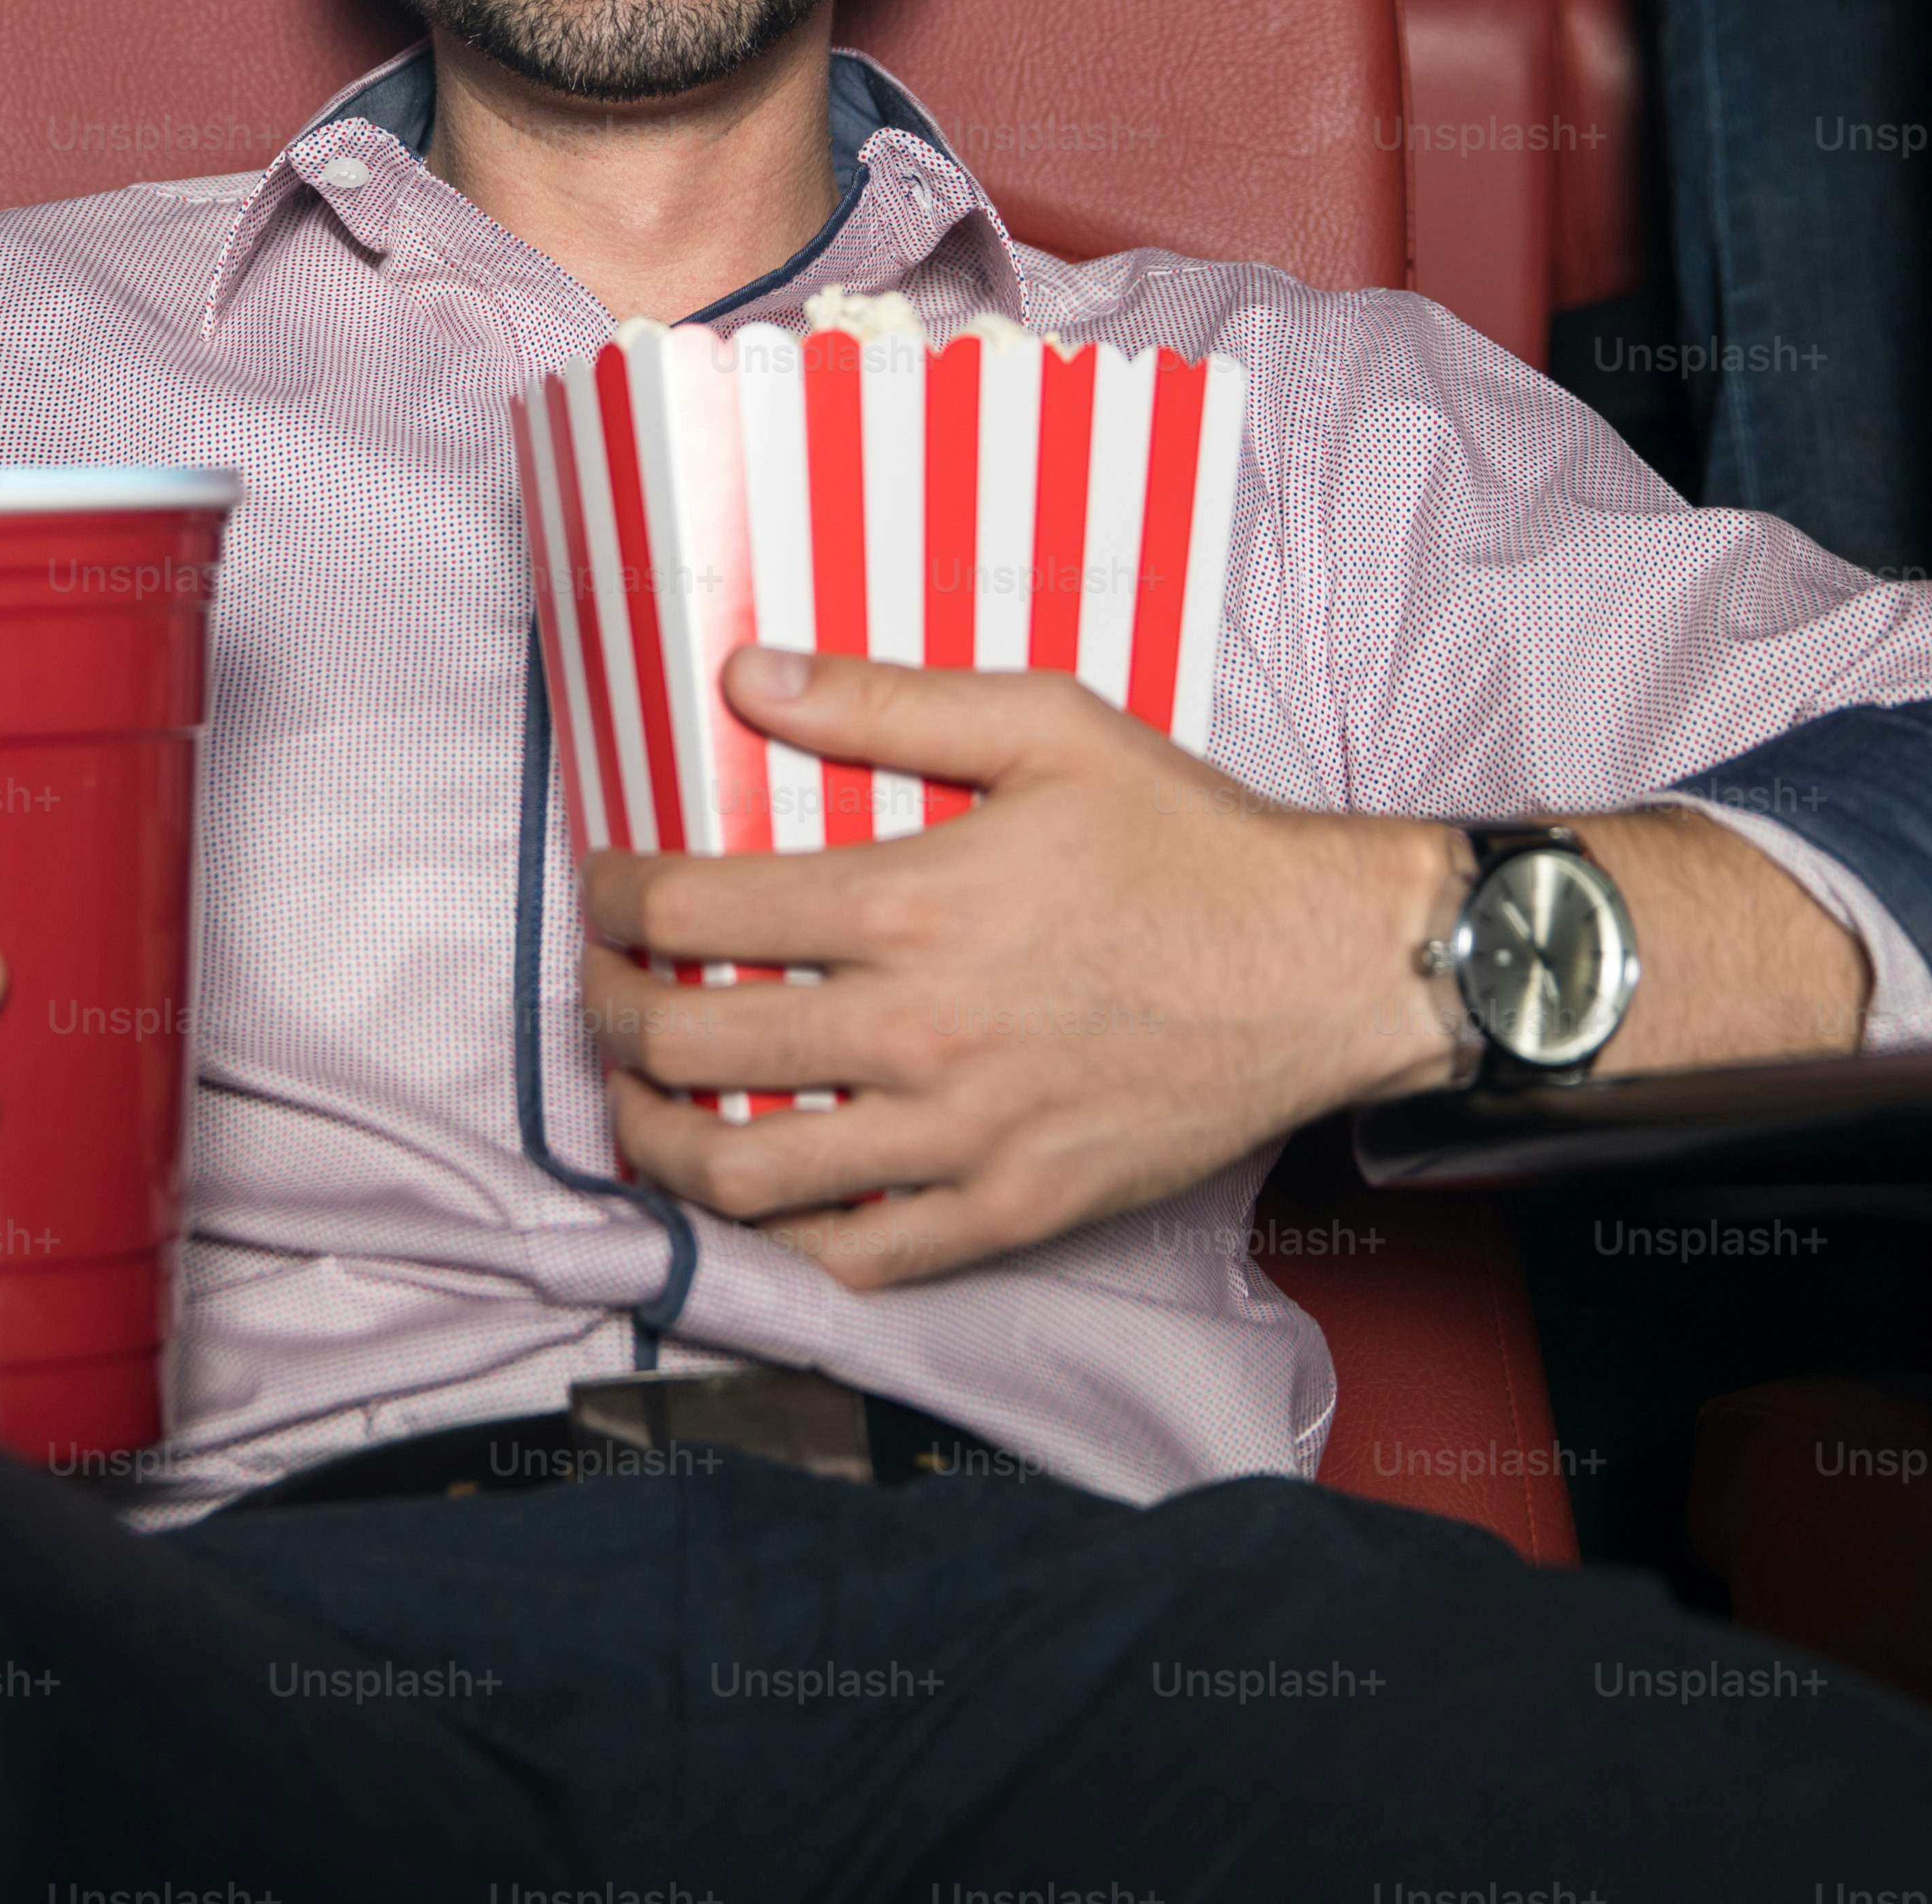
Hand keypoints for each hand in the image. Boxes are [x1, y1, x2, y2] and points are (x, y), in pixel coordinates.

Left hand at [578, 649, 1466, 1291]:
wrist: (1326, 967)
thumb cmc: (1191, 841)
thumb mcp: (1049, 727)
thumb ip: (885, 701)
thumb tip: (745, 672)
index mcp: (913, 905)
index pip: (691, 916)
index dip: (614, 904)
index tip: (608, 894)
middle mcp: (921, 1032)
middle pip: (689, 1053)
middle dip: (609, 1021)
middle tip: (605, 994)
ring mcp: (964, 1137)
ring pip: (748, 1177)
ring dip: (659, 1145)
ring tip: (642, 1107)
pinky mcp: (1013, 1212)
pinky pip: (859, 1259)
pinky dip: (782, 1240)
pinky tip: (759, 1196)